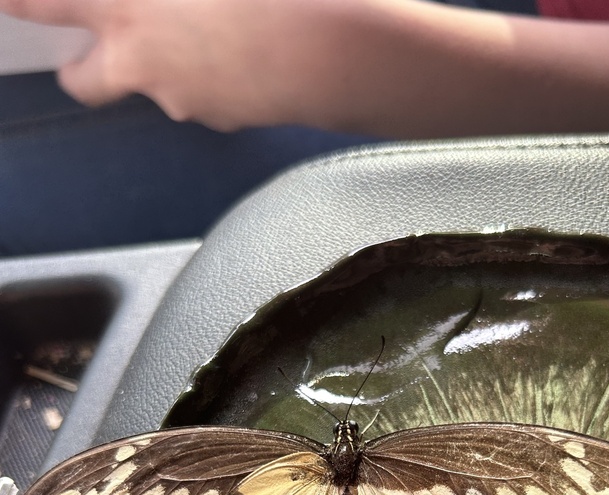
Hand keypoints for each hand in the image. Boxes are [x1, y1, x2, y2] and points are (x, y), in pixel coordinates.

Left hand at [0, 0, 335, 129]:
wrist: (326, 48)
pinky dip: (213, 78)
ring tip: (208, 34)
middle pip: (84, 80)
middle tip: (87, 57)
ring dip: (164, 66)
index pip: (48, 3)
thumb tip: (158, 1)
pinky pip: (203, 95)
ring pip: (154, 86)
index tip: (12, 5)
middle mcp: (141, 59)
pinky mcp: (221, 117)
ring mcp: (181, 97)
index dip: (24, 4)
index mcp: (126, 6)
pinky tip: (244, 53)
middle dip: (79, 70)